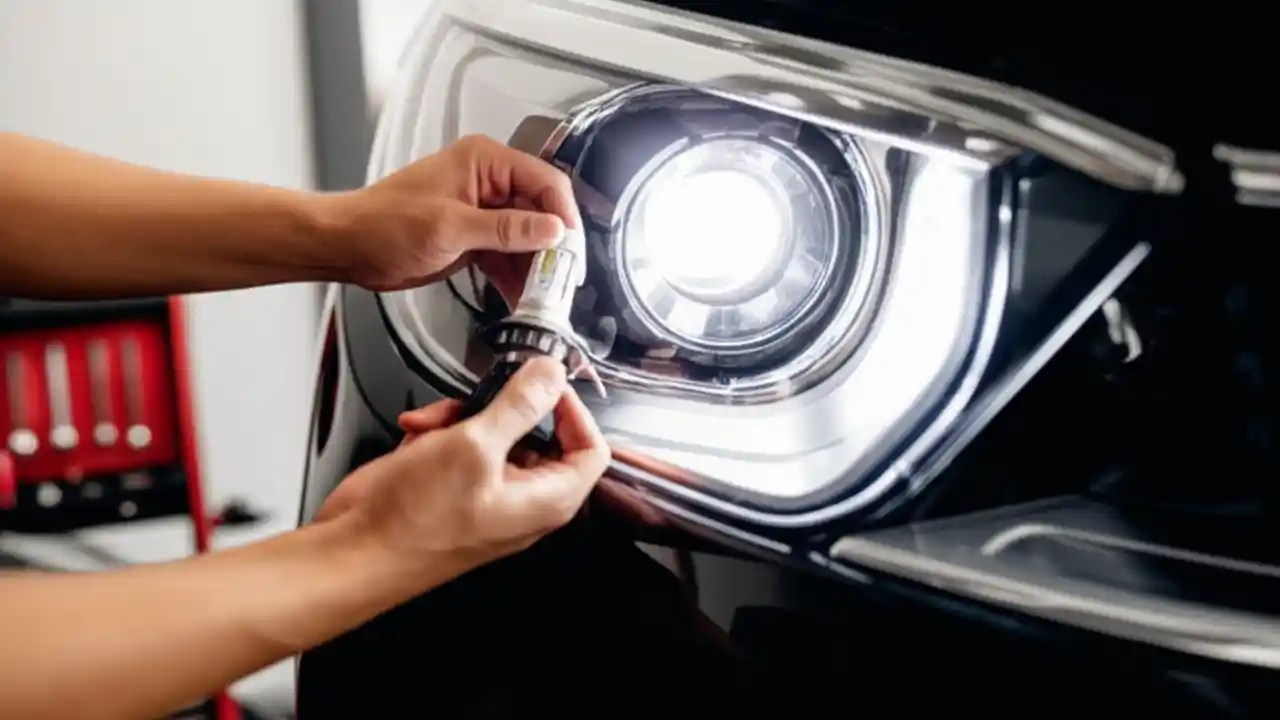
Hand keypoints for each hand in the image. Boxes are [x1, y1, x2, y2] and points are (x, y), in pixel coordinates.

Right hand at [316, 357, 610, 580]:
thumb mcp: (474, 446)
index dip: (574, 409)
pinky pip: (460, 444)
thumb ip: (520, 405)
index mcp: (546, 500)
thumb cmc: (414, 522)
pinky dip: (439, 431)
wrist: (354, 552)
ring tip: (434, 422)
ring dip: (462, 416)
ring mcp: (486, 492)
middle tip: (481, 393)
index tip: (546, 382)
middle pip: (539, 434)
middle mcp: (522, 499)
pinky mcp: (452, 485)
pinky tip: (417, 434)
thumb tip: (551, 376)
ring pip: (493, 432)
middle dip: (503, 406)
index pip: (591, 448)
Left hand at [327, 134, 581, 301]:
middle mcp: (488, 182)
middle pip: (540, 212)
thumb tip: (553, 230)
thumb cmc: (384, 224)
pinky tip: (521, 299)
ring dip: (535, 268)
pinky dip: (515, 277)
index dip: (563, 214)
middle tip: (561, 280)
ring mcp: (482, 212)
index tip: (571, 248)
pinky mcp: (474, 238)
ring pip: (527, 239)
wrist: (348, 247)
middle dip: (551, 248)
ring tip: (542, 297)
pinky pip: (507, 256)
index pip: (544, 180)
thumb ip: (507, 229)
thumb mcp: (451, 227)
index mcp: (484, 162)